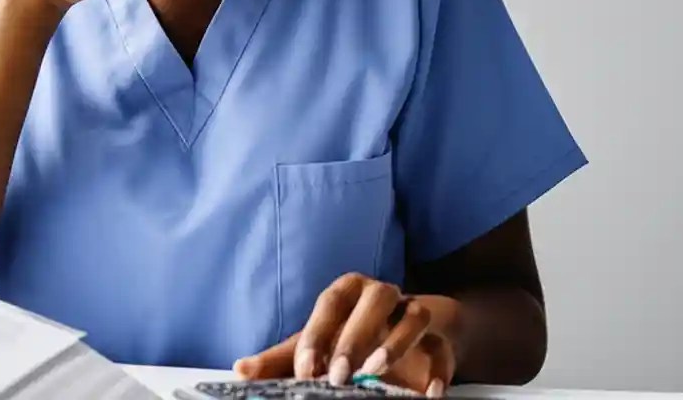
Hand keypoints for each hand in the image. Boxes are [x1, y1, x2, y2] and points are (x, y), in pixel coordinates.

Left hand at [233, 273, 462, 397]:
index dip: (317, 334)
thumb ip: (282, 360)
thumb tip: (241, 369)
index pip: (330, 302)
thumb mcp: (319, 346)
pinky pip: (442, 344)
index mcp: (348, 292)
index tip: (304, 370)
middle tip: (338, 375)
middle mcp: (381, 294)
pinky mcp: (440, 335)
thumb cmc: (357, 336)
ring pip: (412, 312)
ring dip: (396, 341)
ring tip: (375, 371)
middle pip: (372, 301)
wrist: (417, 334)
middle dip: (353, 338)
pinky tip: (429, 392)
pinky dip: (438, 368)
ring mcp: (414, 310)